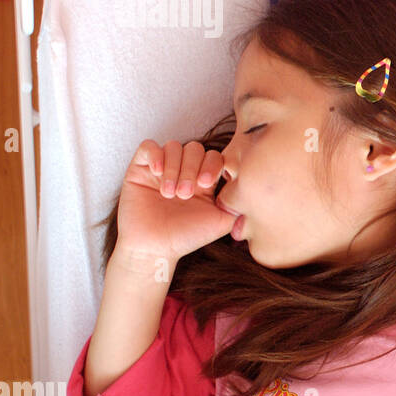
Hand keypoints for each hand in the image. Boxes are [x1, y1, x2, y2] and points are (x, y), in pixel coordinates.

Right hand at [115, 139, 236, 264]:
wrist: (154, 249)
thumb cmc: (186, 237)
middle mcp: (184, 171)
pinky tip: (157, 174)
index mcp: (204, 181)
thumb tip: (254, 190)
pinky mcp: (140, 169)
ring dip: (174, 168)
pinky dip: (155, 155)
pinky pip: (149, 147)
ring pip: (174, 146)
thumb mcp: (222, 222)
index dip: (212, 165)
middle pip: (195, 148)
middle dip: (192, 169)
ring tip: (170, 193)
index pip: (214, 157)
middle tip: (185, 194)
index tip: (206, 185)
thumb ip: (239, 204)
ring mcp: (162, 169)